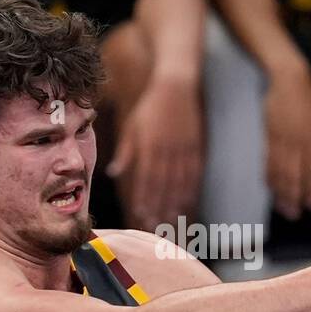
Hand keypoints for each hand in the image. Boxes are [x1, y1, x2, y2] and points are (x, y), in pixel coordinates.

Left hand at [107, 74, 203, 230]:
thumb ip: (126, 151)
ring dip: (175, 203)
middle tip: (155, 223)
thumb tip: (113, 173)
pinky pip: (194, 174)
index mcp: (150, 146)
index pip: (146, 178)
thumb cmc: (150, 108)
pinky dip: (191, 190)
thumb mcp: (133, 126)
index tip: (140, 213)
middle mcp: (167, 151)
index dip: (144, 198)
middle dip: (158, 206)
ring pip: (180, 182)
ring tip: (170, 219)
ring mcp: (184, 150)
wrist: (176, 88)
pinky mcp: (196, 147)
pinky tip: (187, 203)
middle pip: (163, 185)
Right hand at [264, 63, 310, 219]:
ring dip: (282, 192)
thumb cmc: (308, 99)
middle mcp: (299, 144)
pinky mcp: (269, 136)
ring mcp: (283, 141)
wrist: (288, 79)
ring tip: (282, 207)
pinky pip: (268, 162)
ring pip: (281, 173)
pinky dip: (269, 176)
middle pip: (296, 177)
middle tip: (295, 214)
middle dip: (296, 198)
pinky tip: (269, 187)